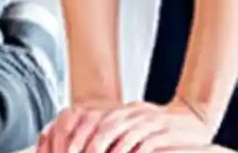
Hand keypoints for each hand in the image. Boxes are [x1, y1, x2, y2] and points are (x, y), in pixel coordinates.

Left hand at [80, 100, 214, 152]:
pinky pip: (145, 144)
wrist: (193, 117)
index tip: (66, 151)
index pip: (92, 121)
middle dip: (89, 147)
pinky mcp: (164, 132)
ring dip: (109, 152)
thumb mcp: (132, 122)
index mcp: (121, 110)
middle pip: (104, 128)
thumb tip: (85, 145)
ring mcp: (149, 122)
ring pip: (122, 136)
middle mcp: (132, 113)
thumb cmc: (158, 126)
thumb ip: (111, 131)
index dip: (78, 136)